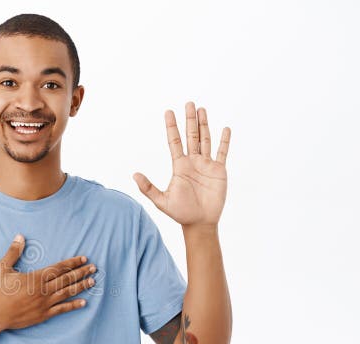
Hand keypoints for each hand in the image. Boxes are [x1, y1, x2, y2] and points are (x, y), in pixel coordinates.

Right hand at [0, 235, 96, 331]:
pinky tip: (83, 302)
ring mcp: (44, 304)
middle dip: (81, 273)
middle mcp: (43, 290)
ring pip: (67, 293)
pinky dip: (73, 305)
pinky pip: (62, 310)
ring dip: (81, 286)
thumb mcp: (1, 268)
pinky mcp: (43, 315)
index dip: (72, 263)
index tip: (84, 259)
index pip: (59, 268)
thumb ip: (13, 252)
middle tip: (94, 268)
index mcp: (35, 278)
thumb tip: (20, 236)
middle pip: (67, 279)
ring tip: (92, 281)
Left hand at [132, 101, 230, 226]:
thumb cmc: (180, 212)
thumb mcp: (161, 200)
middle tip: (189, 103)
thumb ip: (148, 187)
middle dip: (190, 120)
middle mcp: (192, 162)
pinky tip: (225, 129)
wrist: (199, 222)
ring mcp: (206, 165)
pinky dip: (224, 141)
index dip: (172, 127)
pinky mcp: (219, 171)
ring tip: (202, 109)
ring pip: (206, 140)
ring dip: (204, 125)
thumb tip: (134, 174)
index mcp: (179, 166)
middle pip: (191, 136)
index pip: (174, 141)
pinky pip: (222, 153)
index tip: (169, 112)